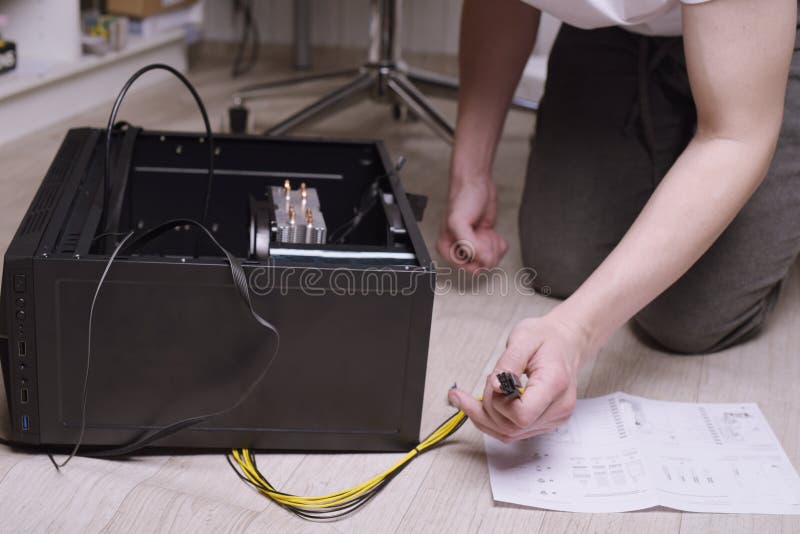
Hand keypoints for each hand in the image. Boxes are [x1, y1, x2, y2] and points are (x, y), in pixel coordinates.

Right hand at [436, 176, 507, 272]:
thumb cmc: (463, 198)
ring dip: (493, 246)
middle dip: (487, 250)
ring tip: (485, 231)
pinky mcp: (486, 240)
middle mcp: (459, 249)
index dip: (477, 257)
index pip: (467, 268)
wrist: (476, 183)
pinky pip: (497, 252)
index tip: (477, 242)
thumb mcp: (458, 222)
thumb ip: (468, 244)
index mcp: (446, 248)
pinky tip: (492, 233)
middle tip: (482, 235)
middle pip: (481, 266)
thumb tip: (482, 260)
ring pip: (490, 260)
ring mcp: (474, 246)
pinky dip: (499, 244)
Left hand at [448, 313, 590, 441]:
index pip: (522, 414)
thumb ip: (507, 364)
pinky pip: (512, 431)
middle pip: (512, 427)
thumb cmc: (546, 338)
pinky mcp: (543, 422)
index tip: (494, 383)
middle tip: (486, 381)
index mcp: (555, 384)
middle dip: (488, 407)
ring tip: (475, 395)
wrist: (565, 343)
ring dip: (485, 416)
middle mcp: (558, 408)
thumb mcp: (524, 338)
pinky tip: (482, 405)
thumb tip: (494, 387)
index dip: (500, 403)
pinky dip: (493, 420)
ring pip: (509, 433)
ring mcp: (552, 419)